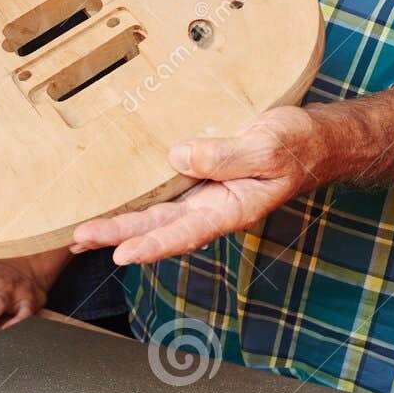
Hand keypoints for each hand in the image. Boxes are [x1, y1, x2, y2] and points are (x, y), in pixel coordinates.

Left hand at [72, 107, 326, 264]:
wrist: (313, 138)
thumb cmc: (298, 145)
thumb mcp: (268, 147)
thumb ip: (226, 156)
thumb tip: (178, 157)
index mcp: (233, 209)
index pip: (186, 232)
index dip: (153, 245)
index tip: (122, 254)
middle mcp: (214, 207)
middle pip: (159, 227)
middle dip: (118, 235)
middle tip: (80, 238)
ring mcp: (205, 195)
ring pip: (157, 214)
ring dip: (120, 224)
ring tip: (82, 234)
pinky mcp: (201, 177)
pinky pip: (164, 192)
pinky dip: (137, 201)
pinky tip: (114, 204)